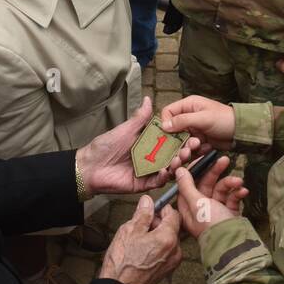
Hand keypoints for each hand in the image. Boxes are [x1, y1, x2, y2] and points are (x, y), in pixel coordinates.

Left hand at [76, 96, 202, 195]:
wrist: (89, 166)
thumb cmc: (105, 146)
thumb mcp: (125, 129)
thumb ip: (140, 117)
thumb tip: (149, 99)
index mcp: (149, 144)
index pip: (170, 141)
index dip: (182, 138)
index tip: (193, 134)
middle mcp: (152, 158)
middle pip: (173, 155)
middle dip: (184, 151)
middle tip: (192, 146)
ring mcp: (148, 172)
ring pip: (168, 169)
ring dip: (177, 163)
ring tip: (181, 157)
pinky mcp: (143, 184)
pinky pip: (157, 181)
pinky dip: (164, 176)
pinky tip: (168, 170)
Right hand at [99, 195, 181, 283]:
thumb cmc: (122, 263)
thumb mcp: (129, 231)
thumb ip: (142, 214)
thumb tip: (148, 202)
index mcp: (167, 238)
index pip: (173, 214)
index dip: (162, 209)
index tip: (152, 209)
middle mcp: (175, 250)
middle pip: (172, 227)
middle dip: (159, 222)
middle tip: (142, 223)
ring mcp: (172, 262)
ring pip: (169, 239)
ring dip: (158, 234)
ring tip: (140, 238)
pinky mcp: (167, 270)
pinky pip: (167, 251)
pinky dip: (158, 246)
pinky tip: (143, 249)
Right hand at [160, 96, 234, 148]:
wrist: (242, 132)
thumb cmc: (225, 119)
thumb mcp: (203, 118)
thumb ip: (183, 120)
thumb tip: (164, 125)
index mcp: (189, 105)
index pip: (168, 112)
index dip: (165, 123)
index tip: (168, 134)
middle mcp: (189, 117)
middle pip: (173, 129)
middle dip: (177, 139)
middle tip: (185, 145)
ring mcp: (194, 130)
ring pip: (181, 141)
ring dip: (187, 146)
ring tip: (198, 146)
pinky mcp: (199, 141)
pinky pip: (190, 148)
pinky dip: (196, 150)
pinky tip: (206, 148)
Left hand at [175, 158, 248, 240]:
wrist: (234, 243)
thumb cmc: (211, 224)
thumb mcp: (197, 203)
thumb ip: (187, 185)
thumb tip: (179, 170)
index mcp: (187, 206)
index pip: (189, 183)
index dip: (195, 169)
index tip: (203, 157)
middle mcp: (200, 208)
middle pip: (206, 184)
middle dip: (215, 172)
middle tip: (224, 159)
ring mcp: (215, 210)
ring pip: (220, 189)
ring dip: (230, 183)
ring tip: (239, 182)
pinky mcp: (228, 213)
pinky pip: (232, 198)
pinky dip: (237, 193)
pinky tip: (243, 191)